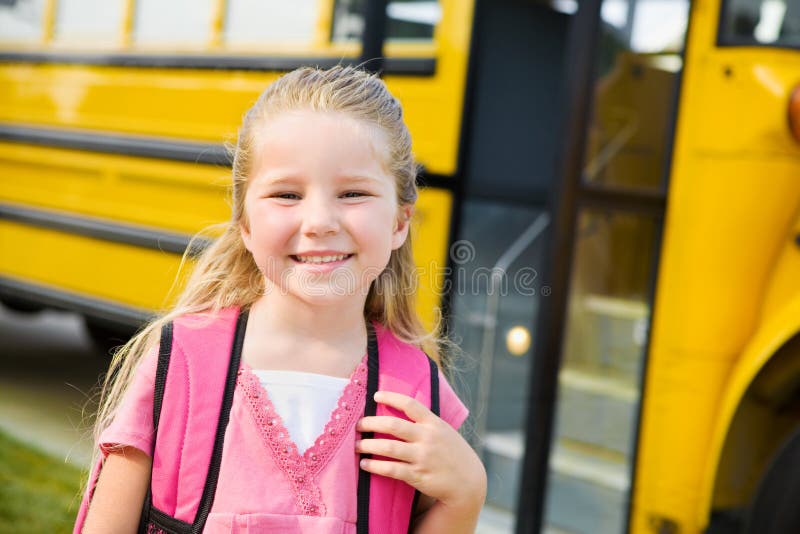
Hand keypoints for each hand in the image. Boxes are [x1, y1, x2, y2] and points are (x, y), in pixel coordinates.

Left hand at [354, 390, 486, 511]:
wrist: (468, 482)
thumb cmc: (453, 454)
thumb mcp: (445, 431)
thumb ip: (426, 422)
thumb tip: (403, 410)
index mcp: (434, 423)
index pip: (410, 404)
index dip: (391, 397)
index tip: (375, 395)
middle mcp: (427, 438)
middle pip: (393, 424)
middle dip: (370, 423)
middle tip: (358, 424)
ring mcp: (422, 456)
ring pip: (388, 447)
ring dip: (368, 445)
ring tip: (356, 445)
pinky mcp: (417, 475)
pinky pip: (391, 469)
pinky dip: (375, 466)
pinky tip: (365, 464)